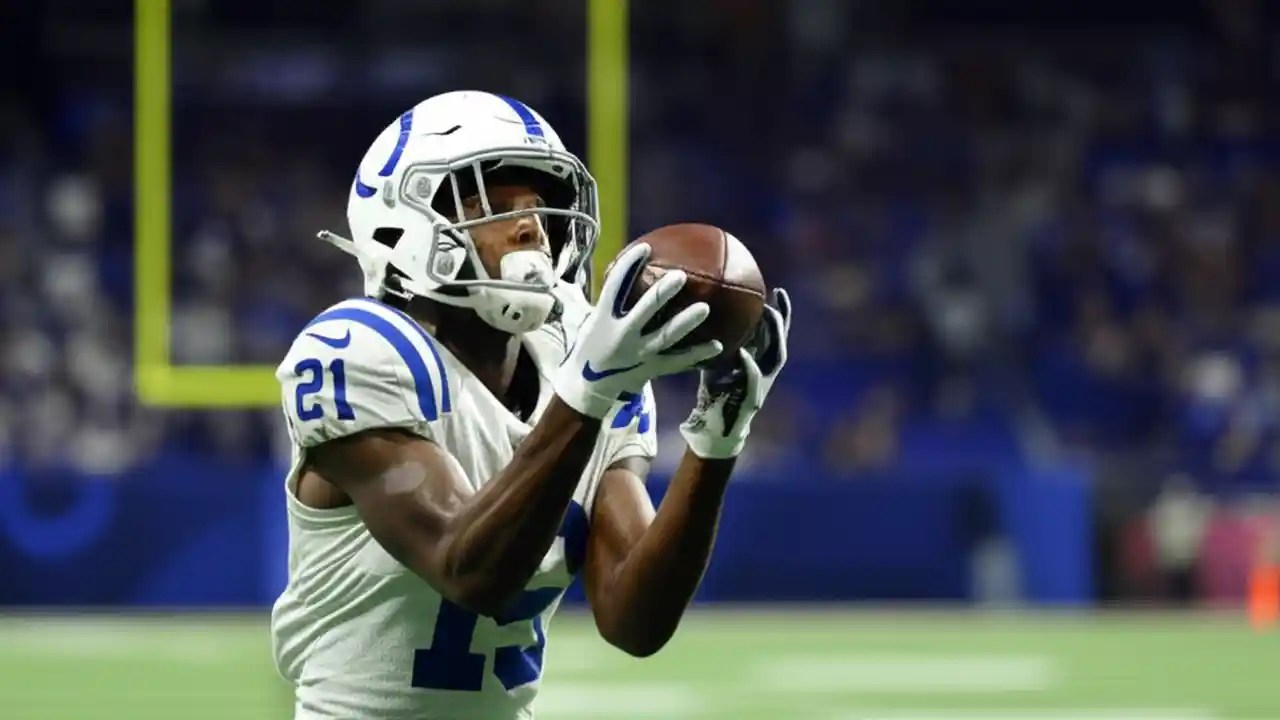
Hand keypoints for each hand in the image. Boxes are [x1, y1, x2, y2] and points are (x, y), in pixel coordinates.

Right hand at [553, 243, 721, 417]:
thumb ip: (612, 302)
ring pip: (665, 337)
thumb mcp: (595, 321)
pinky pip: (678, 361)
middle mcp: (622, 335)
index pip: (615, 287)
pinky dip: (697, 354)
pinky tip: (718, 345)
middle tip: (680, 276)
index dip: (629, 266)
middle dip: (661, 294)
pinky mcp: (651, 369)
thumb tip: (635, 272)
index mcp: (604, 318)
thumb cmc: (594, 346)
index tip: (646, 247)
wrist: (588, 387)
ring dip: (685, 323)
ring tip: (704, 309)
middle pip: (644, 311)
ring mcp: (638, 354)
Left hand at [679, 288, 791, 458]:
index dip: (779, 312)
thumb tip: (698, 314)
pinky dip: (750, 365)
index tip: (775, 290)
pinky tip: (743, 352)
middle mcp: (767, 371)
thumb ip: (716, 342)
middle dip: (782, 318)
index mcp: (760, 361)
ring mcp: (763, 386)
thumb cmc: (714, 393)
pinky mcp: (753, 401)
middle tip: (773, 297)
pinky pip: (755, 380)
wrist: (715, 429)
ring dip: (773, 335)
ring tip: (764, 317)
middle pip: (781, 340)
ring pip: (777, 357)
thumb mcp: (716, 362)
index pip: (774, 333)